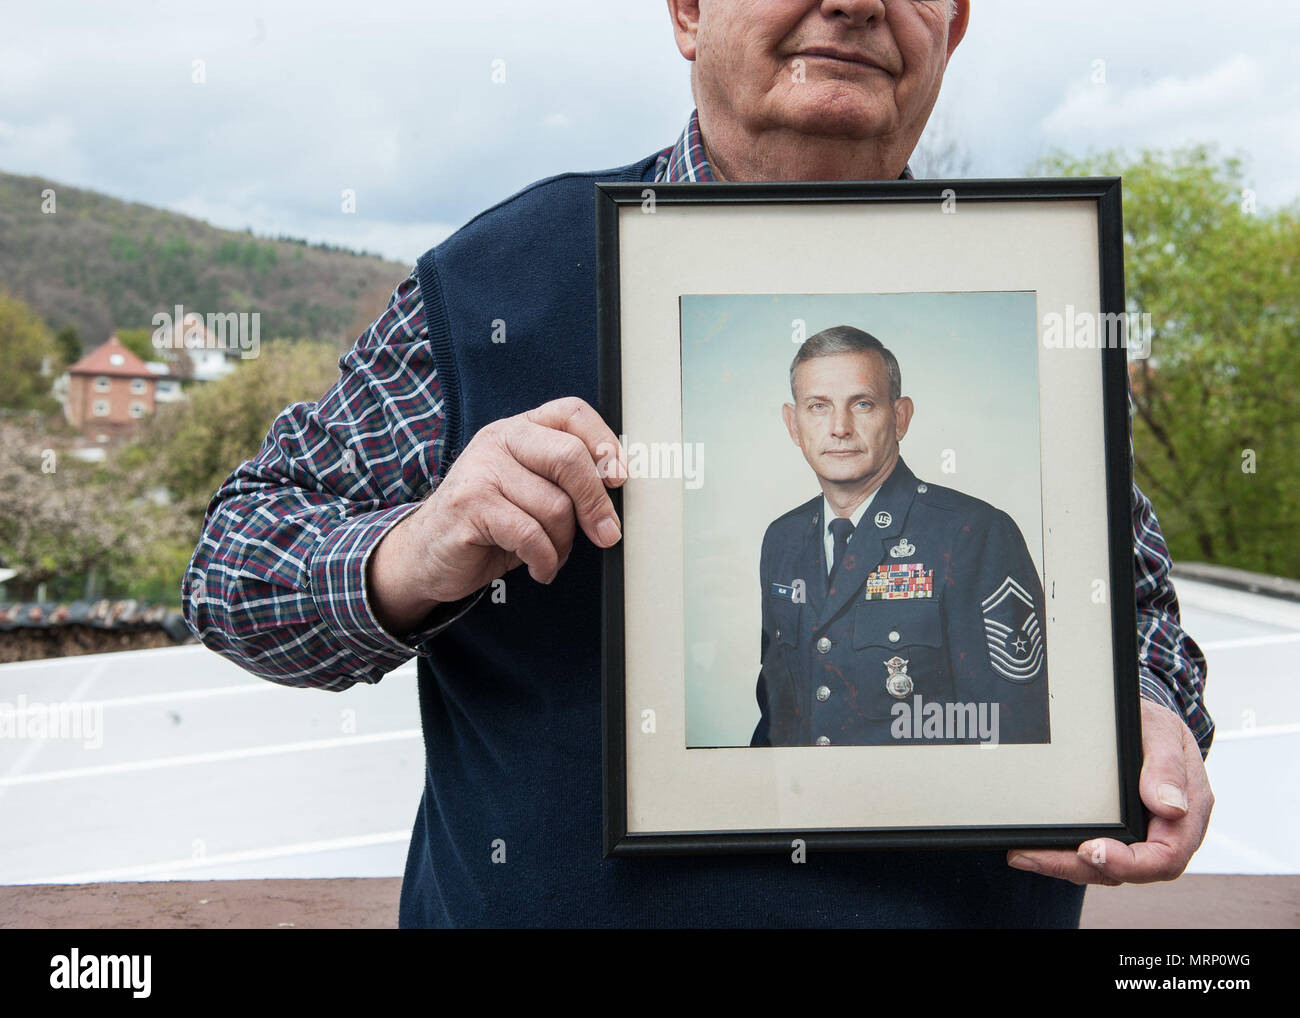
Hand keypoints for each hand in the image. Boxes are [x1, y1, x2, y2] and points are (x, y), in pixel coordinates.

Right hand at [369, 396, 626, 632]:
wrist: (428, 553)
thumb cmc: (490, 523)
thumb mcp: (532, 493)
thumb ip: (565, 481)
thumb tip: (616, 483)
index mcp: (520, 429)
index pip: (572, 413)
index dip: (604, 442)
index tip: (618, 479)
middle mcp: (499, 440)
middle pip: (569, 458)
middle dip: (596, 503)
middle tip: (606, 533)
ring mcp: (481, 471)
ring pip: (554, 506)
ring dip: (563, 544)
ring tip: (550, 555)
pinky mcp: (470, 505)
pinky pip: (530, 535)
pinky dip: (544, 560)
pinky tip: (538, 567)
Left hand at [1007, 699, 1212, 884]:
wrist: (1139, 721)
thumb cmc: (1154, 728)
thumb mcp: (1163, 732)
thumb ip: (1167, 767)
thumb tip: (1171, 807)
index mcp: (1187, 815)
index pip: (1166, 857)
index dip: (1129, 863)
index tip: (1091, 849)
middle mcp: (1163, 833)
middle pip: (1127, 871)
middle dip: (1079, 867)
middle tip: (1036, 856)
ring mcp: (1138, 837)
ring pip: (1104, 869)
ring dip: (1062, 865)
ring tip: (1023, 854)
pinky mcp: (1114, 834)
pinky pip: (1091, 855)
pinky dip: (1061, 854)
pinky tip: (1031, 847)